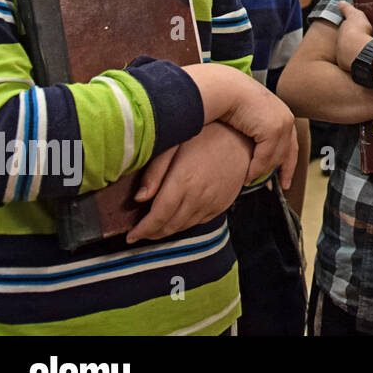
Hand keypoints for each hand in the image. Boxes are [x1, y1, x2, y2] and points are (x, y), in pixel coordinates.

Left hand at [126, 122, 251, 242]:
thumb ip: (154, 172)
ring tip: (155, 227)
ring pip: (184, 226)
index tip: (131, 235)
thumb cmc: (206, 137)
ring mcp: (212, 203)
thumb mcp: (174, 146)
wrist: (241, 138)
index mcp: (183, 182)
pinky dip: (185, 224)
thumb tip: (138, 198)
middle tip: (140, 233)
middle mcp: (198, 197)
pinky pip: (199, 221)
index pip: (158, 217)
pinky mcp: (223, 204)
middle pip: (170, 226)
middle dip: (152, 234)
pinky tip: (177, 217)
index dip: (142, 230)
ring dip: (167, 230)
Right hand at [183, 63, 299, 188]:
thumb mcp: (247, 117)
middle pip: (285, 154)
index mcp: (281, 114)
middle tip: (270, 188)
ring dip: (261, 172)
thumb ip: (253, 132)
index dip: (288, 164)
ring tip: (249, 180)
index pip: (291, 144)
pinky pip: (265, 157)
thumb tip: (250, 148)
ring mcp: (282, 123)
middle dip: (278, 172)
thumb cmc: (228, 99)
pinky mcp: (273, 129)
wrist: (224, 88)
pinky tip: (246, 176)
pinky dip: (255, 169)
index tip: (285, 181)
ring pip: (275, 158)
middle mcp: (286, 118)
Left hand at [335, 0, 372, 71]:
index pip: (344, 31)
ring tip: (365, 52)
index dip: (350, 30)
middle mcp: (339, 45)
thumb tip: (340, 2)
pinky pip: (354, 63)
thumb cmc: (358, 32)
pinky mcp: (349, 66)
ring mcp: (343, 56)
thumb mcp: (354, 15)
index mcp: (341, 33)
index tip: (355, 30)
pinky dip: (359, 61)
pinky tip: (367, 60)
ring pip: (348, 54)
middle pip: (345, 43)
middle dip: (351, 42)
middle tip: (362, 42)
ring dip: (355, 52)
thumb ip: (347, 9)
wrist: (361, 51)